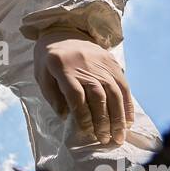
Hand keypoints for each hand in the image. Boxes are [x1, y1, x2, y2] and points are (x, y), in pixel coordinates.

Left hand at [34, 30, 134, 146]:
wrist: (62, 31)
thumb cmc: (49, 59)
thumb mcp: (42, 76)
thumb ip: (53, 97)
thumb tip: (66, 117)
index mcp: (62, 67)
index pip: (76, 94)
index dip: (82, 115)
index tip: (86, 131)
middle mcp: (84, 65)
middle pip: (98, 94)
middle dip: (104, 120)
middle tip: (106, 139)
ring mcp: (101, 62)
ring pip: (114, 92)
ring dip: (118, 116)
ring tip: (119, 135)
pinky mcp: (112, 62)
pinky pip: (123, 85)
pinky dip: (127, 104)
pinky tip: (128, 120)